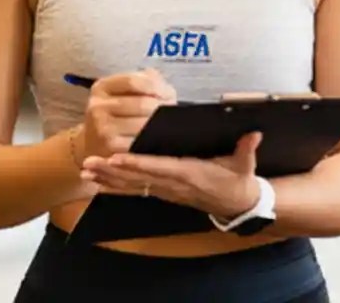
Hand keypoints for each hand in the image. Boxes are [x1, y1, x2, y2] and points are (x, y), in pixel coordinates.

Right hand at [75, 69, 176, 163]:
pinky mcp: (110, 147)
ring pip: (143, 124)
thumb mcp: (124, 92)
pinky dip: (153, 140)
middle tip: (173, 111)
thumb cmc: (117, 114)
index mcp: (102, 87)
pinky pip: (140, 142)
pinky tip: (159, 138)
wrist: (95, 143)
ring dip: (161, 124)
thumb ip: (146, 82)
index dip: (156, 87)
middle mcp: (97, 106)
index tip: (169, 94)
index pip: (133, 81)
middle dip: (163, 107)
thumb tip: (165, 87)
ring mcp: (102, 128)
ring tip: (169, 124)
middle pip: (141, 103)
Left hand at [80, 132, 263, 219]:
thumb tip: (253, 134)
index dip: (138, 164)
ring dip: (108, 179)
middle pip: (138, 178)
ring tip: (86, 171)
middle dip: (112, 171)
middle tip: (88, 163)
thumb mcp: (246, 165)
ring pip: (133, 185)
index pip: (160, 168)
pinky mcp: (163, 193)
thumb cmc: (239, 181)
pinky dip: (116, 187)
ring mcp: (166, 191)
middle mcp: (174, 185)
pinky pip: (136, 191)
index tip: (117, 158)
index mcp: (191, 174)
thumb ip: (247, 149)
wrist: (238, 206)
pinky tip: (97, 183)